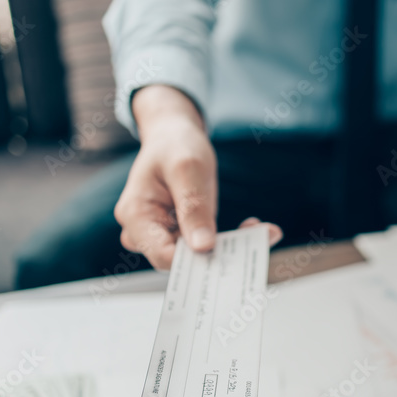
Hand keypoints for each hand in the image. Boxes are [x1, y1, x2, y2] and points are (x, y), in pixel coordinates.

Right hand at [114, 85, 281, 269]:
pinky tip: (253, 227)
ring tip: (261, 230)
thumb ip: (193, 207)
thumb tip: (202, 247)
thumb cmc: (175, 145)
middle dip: (217, 253)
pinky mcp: (180, 234)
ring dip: (228, 246)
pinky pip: (204, 246)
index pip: (163, 255)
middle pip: (180, 260)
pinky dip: (229, 239)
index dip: (196, 259)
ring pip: (195, 256)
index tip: (230, 249)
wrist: (174, 136)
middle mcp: (143, 231)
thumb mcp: (187, 168)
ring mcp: (161, 234)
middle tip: (256, 238)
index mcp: (136, 215)